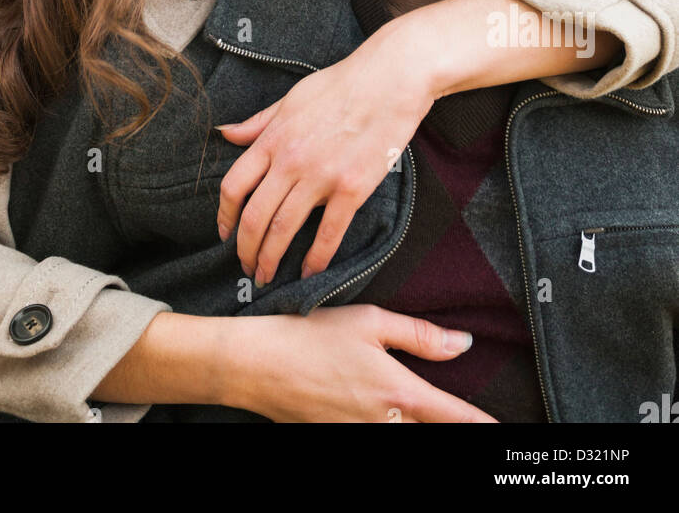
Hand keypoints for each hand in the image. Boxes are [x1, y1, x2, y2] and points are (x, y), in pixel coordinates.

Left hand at [216, 21, 434, 283]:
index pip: (234, 185)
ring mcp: (321, 176)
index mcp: (273, 138)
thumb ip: (258, 123)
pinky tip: (309, 273)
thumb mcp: (290, 99)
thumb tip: (225, 134)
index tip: (224, 234)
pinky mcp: (352, 189)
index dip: (224, 216)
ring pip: (284, 229)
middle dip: (246, 249)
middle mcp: (291, 160)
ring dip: (271, 259)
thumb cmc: (340, 85)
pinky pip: (328, 233)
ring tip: (267, 275)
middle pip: (255, 217)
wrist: (389, 80)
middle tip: (246, 268)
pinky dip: (316, 259)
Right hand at [230, 305, 496, 422]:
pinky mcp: (339, 439)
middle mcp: (385, 424)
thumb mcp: (369, 321)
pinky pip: (376, 435)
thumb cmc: (311, 335)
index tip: (506, 430)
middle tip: (470, 418)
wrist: (256, 366)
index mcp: (400, 393)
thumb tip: (464, 345)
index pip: (456, 417)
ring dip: (418, 425)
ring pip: (404, 437)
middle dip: (451, 425)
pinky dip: (389, 428)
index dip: (484, 426)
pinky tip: (385, 411)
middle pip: (432, 433)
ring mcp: (361, 436)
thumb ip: (420, 335)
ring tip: (423, 408)